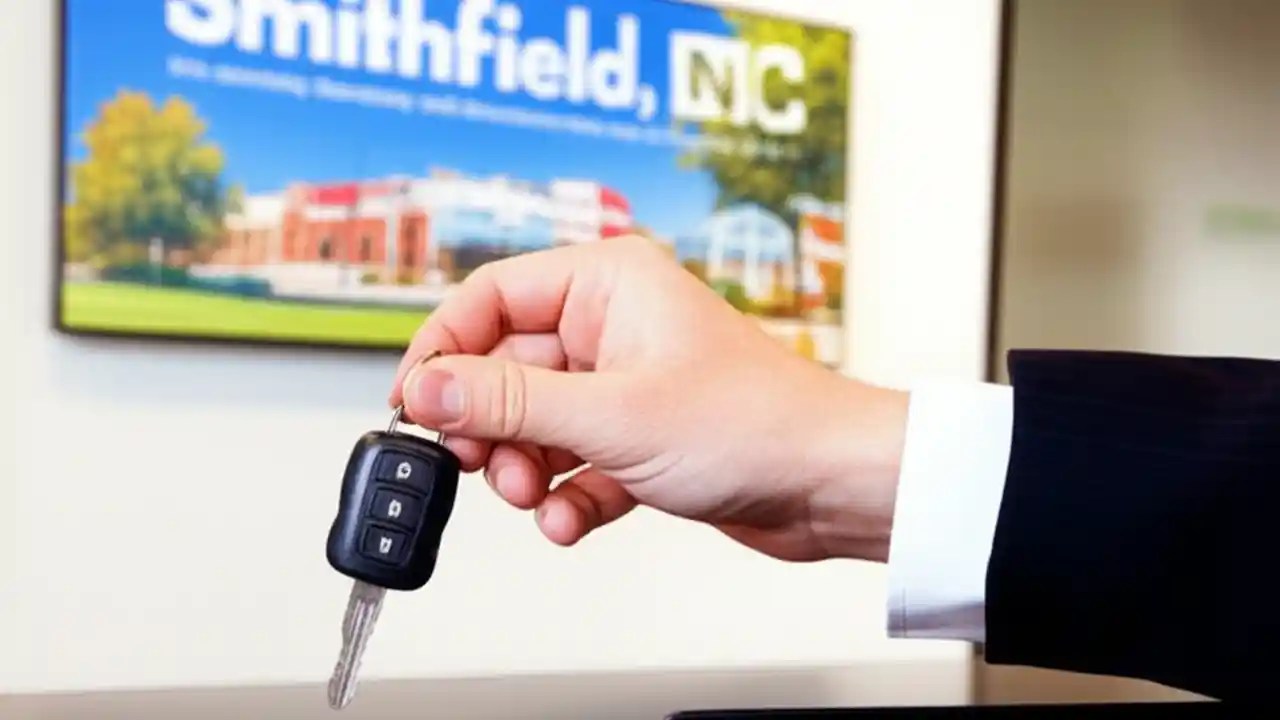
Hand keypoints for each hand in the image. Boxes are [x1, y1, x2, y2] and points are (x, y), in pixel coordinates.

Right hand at [388, 237, 907, 562]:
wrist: (831, 485)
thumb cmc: (755, 423)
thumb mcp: (609, 414)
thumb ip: (507, 402)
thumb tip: (428, 389)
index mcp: (607, 283)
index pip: (490, 297)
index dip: (445, 350)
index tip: (417, 404)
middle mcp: (614, 326)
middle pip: (507, 368)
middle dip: (492, 427)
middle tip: (482, 465)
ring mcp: (627, 384)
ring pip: (538, 422)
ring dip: (528, 469)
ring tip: (538, 499)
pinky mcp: (641, 437)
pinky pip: (576, 461)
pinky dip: (568, 495)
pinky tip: (574, 520)